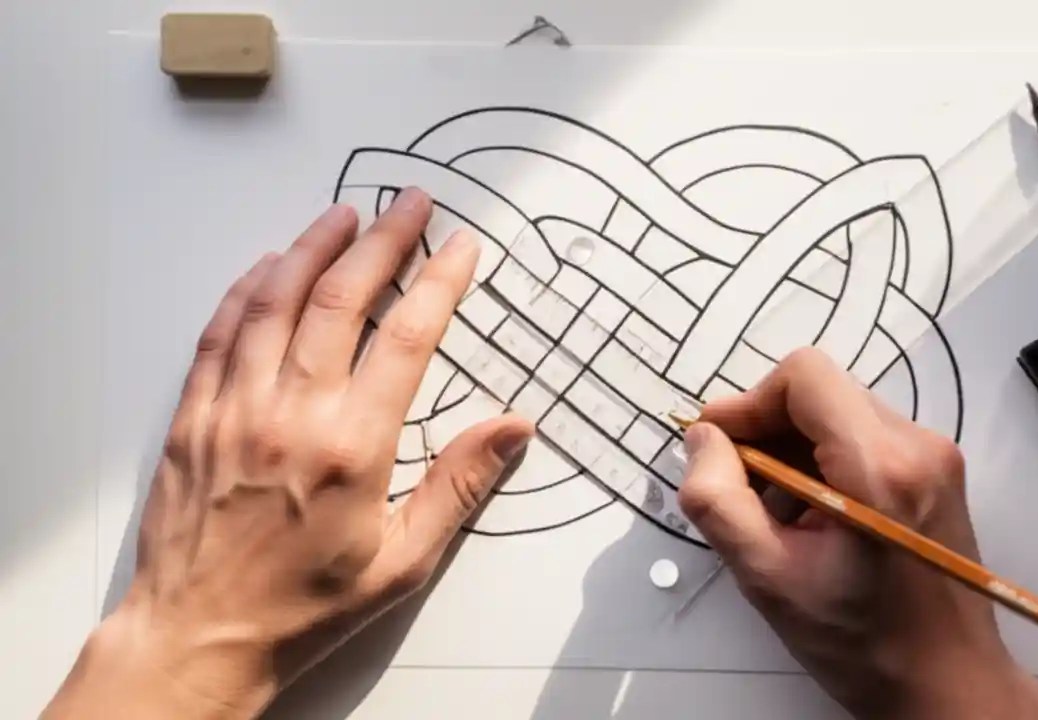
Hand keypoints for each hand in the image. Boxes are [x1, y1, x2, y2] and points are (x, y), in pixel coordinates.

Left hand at [44, 189, 533, 719]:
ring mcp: (235, 408)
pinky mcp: (194, 415)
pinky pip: (221, 331)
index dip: (438, 281)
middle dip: (383, 241)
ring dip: (314, 247)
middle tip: (409, 204)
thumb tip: (512, 429)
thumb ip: (458, 486)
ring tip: (344, 215)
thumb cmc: (302, 607)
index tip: (459, 247)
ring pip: (277, 300)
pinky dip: (248, 288)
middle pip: (343, 299)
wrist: (198, 637)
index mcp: (352, 448)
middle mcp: (291, 414)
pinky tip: (268, 265)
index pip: (407, 337)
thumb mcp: (401, 560)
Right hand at [678, 349, 1037, 719]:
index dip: (749, 403)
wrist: (948, 684)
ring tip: (776, 514)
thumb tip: (703, 439)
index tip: (718, 447)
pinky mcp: (937, 472)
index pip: (805, 376)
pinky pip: (864, 438)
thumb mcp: (768, 578)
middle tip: (739, 488)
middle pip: (821, 393)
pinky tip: (811, 518)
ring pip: (839, 414)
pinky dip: (824, 463)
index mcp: (880, 467)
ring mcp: (934, 456)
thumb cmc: (863, 644)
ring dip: (792, 449)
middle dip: (767, 430)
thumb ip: (719, 500)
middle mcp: (917, 445)